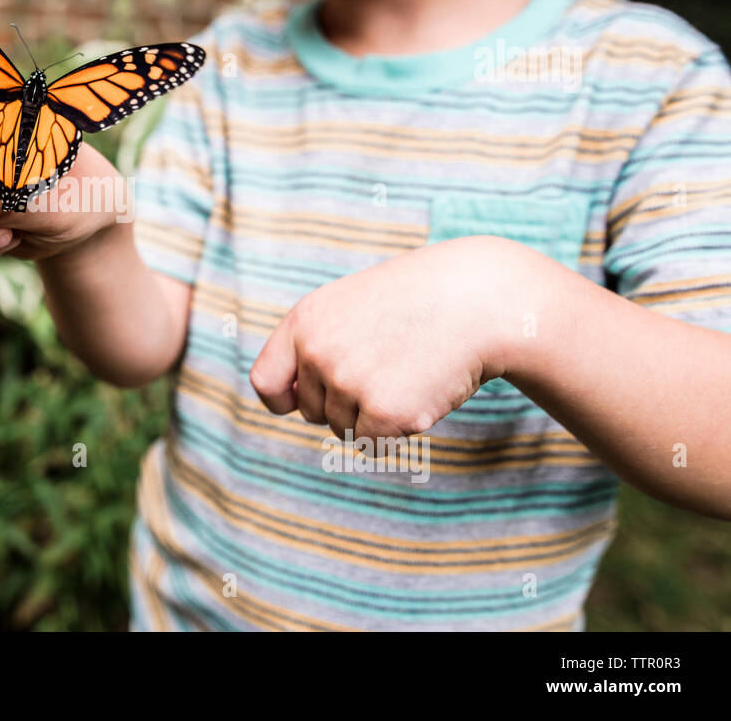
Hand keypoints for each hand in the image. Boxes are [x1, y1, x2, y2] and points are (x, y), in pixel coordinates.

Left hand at [249, 236, 538, 439]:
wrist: (478, 300)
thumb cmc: (419, 302)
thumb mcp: (353, 307)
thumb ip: (317, 345)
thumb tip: (289, 402)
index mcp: (304, 321)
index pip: (266, 381)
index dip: (285, 400)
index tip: (298, 405)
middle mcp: (317, 352)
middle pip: (313, 412)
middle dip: (347, 402)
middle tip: (389, 365)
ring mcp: (348, 383)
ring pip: (345, 429)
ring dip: (375, 414)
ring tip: (409, 370)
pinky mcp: (383, 413)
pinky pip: (373, 443)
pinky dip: (397, 429)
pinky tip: (422, 392)